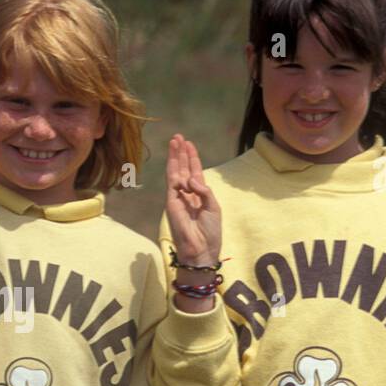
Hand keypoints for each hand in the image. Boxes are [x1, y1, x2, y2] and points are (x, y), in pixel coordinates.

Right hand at [164, 134, 221, 269]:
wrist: (200, 248)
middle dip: (182, 153)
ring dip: (175, 156)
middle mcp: (188, 194)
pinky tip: (177, 156)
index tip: (190, 144)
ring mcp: (178, 197)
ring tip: (175, 140)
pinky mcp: (171, 201)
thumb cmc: (210, 231)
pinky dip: (175, 168)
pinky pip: (172, 181)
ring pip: (175, 172)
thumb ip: (204, 190)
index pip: (195, 172)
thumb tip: (191, 179)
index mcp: (200, 195)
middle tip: (179, 137)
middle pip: (183, 168)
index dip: (193, 158)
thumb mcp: (214, 207)